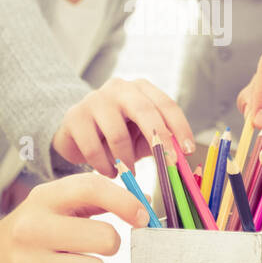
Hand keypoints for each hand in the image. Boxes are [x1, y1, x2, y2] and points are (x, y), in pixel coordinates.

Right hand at [0, 174, 149, 262]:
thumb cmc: (35, 229)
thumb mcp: (56, 202)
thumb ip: (97, 198)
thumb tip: (144, 203)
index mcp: (43, 199)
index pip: (91, 189)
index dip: (125, 201)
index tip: (142, 217)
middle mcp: (31, 229)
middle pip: (106, 238)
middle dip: (110, 244)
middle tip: (94, 246)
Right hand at [53, 77, 194, 176]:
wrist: (77, 135)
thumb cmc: (118, 136)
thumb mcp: (143, 137)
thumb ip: (162, 143)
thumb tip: (183, 158)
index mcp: (141, 89)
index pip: (166, 104)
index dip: (179, 128)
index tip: (188, 152)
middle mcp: (118, 88)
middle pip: (144, 111)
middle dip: (159, 140)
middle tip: (167, 165)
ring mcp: (94, 99)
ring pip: (118, 134)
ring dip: (126, 161)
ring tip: (129, 174)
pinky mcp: (74, 116)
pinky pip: (93, 147)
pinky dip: (104, 166)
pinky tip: (108, 173)